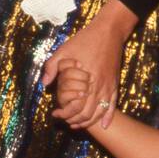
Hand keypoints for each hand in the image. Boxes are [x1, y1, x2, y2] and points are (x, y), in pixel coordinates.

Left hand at [41, 0, 136, 130]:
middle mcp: (98, 86)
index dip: (64, 114)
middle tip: (64, 121)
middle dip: (74, 121)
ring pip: (99, 113)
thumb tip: (44, 84)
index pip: (74, 106)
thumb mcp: (63, 50)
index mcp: (84, 80)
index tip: (55, 114)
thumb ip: (52, 67)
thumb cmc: (85, 40)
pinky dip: (108, 117)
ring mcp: (108, 86)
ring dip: (88, 122)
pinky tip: (103, 126)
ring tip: (77, 124)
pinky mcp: (114, 84)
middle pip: (86, 114)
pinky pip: (112, 105)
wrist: (108, 31)